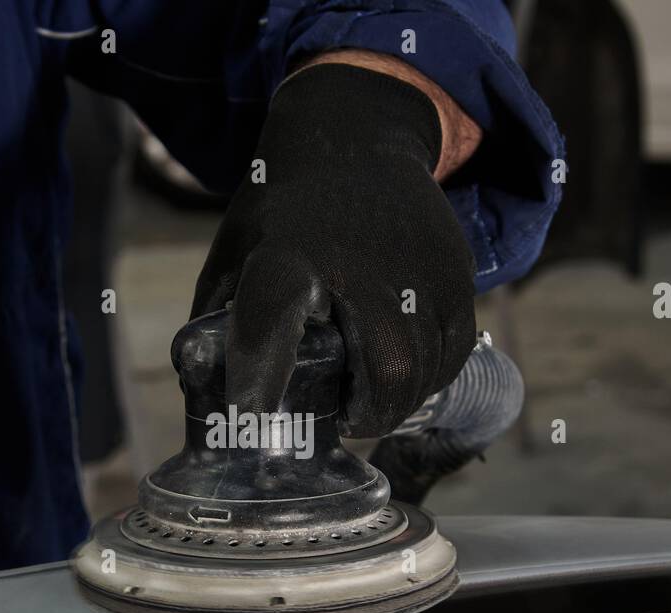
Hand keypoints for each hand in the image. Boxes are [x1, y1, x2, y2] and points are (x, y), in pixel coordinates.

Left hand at [191, 59, 479, 436]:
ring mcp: (419, 266)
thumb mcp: (233, 258)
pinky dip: (431, 376)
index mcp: (286, 257)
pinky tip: (404, 371)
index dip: (262, 373)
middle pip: (389, 365)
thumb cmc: (282, 216)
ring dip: (399, 400)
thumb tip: (215, 407)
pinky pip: (454, 350)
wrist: (355, 137)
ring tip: (372, 394)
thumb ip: (220, 329)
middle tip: (346, 417)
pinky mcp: (455, 270)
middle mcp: (361, 261)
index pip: (272, 317)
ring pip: (427, 369)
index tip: (253, 413)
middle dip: (370, 413)